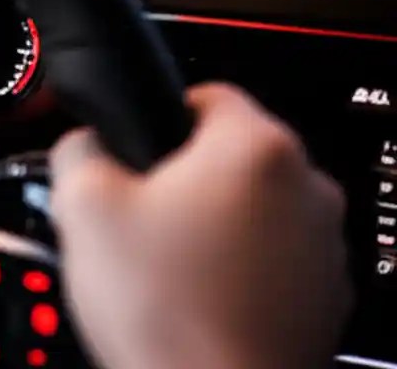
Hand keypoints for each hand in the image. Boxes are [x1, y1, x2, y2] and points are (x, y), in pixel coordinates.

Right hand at [50, 83, 350, 368]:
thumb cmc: (167, 310)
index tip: (134, 150)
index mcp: (254, 146)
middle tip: (135, 220)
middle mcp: (306, 187)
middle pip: (228, 155)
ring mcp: (322, 244)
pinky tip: (194, 298)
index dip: (154, 115)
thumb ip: (78, 150)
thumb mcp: (83, 206)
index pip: (204, 92)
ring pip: (251, 210)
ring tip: (164, 268)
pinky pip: (271, 260)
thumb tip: (83, 144)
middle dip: (180, 180)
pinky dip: (235, 270)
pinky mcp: (323, 294)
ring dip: (211, 227)